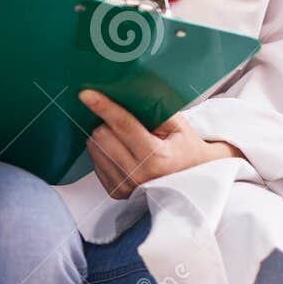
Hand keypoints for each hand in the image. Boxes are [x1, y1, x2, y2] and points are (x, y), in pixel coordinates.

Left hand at [79, 89, 242, 199]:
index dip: (104, 107)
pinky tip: (123, 153)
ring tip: (127, 140)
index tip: (87, 94)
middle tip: (126, 123)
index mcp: (156, 157)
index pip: (123, 126)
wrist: (195, 184)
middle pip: (102, 136)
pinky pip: (95, 162)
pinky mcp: (116, 192)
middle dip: (108, 123)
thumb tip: (128, 91)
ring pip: (94, 148)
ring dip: (105, 137)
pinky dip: (105, 152)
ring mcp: (125, 187)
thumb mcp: (180, 127)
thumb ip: (156, 109)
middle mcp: (138, 175)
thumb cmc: (187, 151)